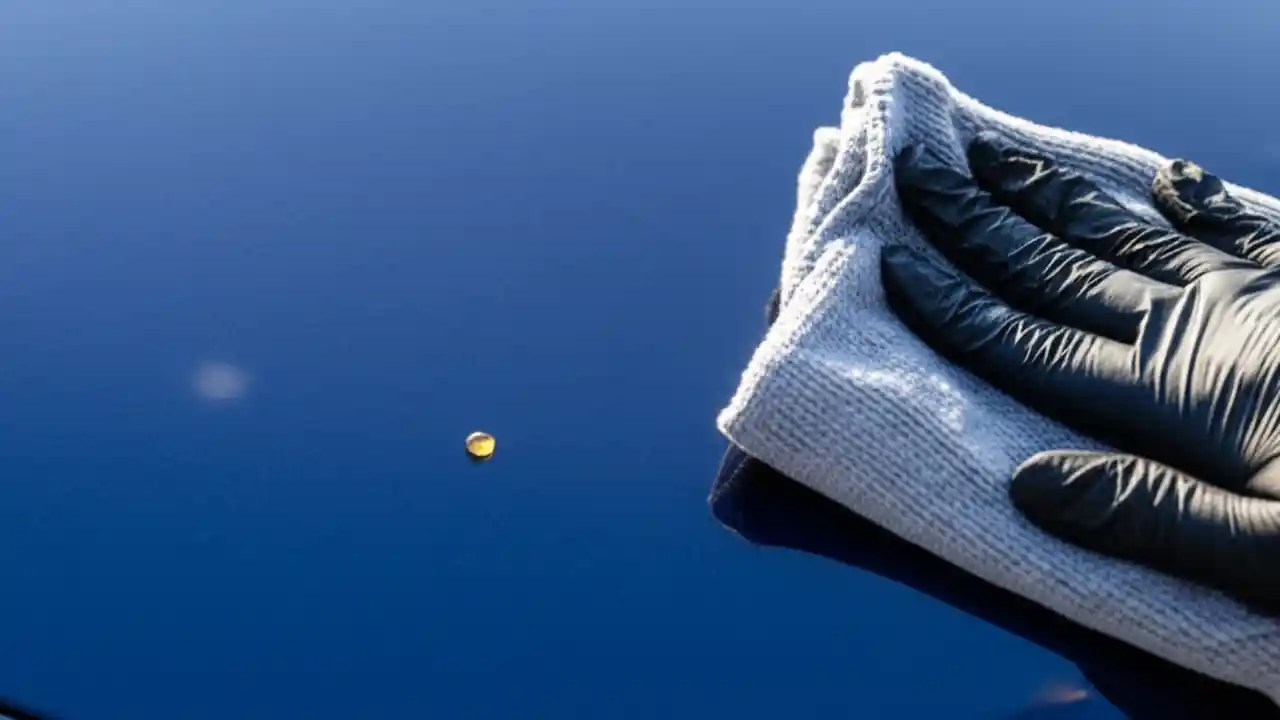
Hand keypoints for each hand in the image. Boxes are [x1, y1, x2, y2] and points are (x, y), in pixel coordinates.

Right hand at [882, 132, 1279, 610]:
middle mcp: (1202, 329)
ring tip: (994, 153)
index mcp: (1178, 398)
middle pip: (1061, 269)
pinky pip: (1241, 227)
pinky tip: (1164, 173)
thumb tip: (1025, 484)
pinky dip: (1194, 201)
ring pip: (1129, 235)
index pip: (1030, 345)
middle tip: (916, 168)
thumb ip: (1153, 513)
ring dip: (1053, 196)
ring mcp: (1263, 296)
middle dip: (979, 222)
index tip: (890, 257)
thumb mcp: (1279, 560)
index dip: (953, 303)